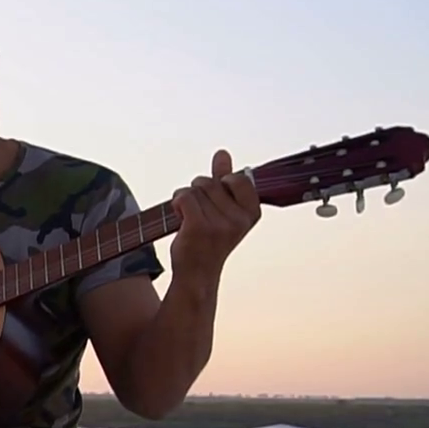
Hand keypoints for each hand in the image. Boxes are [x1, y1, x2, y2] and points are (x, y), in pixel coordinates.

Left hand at [170, 149, 260, 287]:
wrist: (196, 274)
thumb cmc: (209, 242)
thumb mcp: (222, 210)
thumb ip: (224, 181)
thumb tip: (222, 153)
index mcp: (251, 213)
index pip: (239, 178)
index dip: (221, 183)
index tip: (216, 199)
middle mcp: (239, 218)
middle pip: (211, 182)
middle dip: (198, 191)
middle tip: (197, 212)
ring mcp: (220, 224)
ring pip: (195, 189)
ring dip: (185, 198)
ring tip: (188, 217)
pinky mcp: (199, 227)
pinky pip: (184, 197)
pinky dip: (177, 203)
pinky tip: (179, 216)